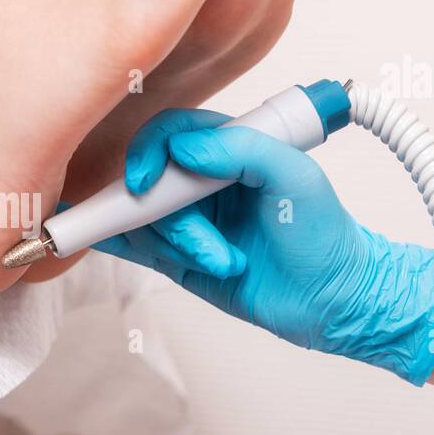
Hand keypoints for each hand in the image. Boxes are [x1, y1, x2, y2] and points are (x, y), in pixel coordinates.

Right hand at [96, 109, 433, 384]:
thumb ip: (240, 149)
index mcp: (229, 149)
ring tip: (224, 262)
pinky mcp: (181, 258)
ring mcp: (189, 220)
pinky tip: (99, 236)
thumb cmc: (324, 236)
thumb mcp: (295, 176)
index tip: (144, 182)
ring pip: (144, 220)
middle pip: (148, 181)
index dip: (148, 153)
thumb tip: (181, 149)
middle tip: (197, 244)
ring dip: (179, 246)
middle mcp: (203, 181)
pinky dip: (117, 240)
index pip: (170, 133)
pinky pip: (138, 245)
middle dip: (167, 216)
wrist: (334, 301)